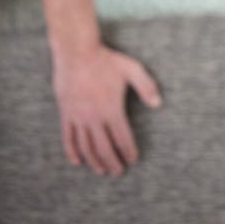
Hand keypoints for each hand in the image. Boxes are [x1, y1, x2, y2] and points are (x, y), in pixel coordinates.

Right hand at [53, 43, 161, 176]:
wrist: (77, 52)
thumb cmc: (106, 59)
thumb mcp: (132, 68)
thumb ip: (146, 86)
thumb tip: (158, 104)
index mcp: (112, 109)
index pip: (123, 138)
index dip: (129, 152)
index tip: (133, 160)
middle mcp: (95, 117)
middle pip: (104, 148)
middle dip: (113, 163)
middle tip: (118, 172)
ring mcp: (78, 117)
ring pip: (86, 147)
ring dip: (94, 162)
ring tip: (101, 171)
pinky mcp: (66, 114)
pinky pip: (68, 138)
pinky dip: (72, 152)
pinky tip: (77, 162)